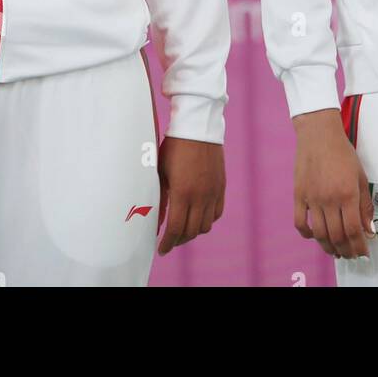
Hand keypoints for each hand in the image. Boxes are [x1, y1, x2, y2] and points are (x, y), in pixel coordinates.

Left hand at [155, 137, 224, 255]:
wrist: (198, 127)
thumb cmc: (174, 146)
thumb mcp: (161, 170)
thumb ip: (160, 197)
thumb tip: (156, 219)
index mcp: (182, 193)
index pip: (176, 229)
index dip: (168, 243)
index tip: (161, 249)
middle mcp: (200, 196)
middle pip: (191, 231)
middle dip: (179, 240)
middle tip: (170, 241)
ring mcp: (213, 192)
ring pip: (205, 225)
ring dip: (193, 232)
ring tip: (183, 230)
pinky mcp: (221, 186)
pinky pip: (217, 213)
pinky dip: (207, 220)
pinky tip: (199, 217)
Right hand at [293, 109, 372, 259]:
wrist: (319, 134)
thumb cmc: (343, 153)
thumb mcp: (360, 177)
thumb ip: (365, 205)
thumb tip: (368, 230)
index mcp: (347, 194)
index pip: (353, 230)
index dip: (359, 246)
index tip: (363, 252)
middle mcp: (329, 199)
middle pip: (337, 236)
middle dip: (346, 251)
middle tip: (350, 255)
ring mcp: (312, 198)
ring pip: (319, 234)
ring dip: (329, 247)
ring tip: (336, 250)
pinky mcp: (299, 194)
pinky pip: (300, 222)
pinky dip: (306, 234)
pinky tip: (314, 235)